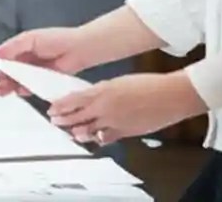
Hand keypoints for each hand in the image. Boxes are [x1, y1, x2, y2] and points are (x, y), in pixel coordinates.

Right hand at [0, 26, 96, 96]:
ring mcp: (33, 71)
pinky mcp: (42, 81)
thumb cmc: (56, 40)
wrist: (79, 50)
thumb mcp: (31, 39)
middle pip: (8, 71)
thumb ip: (13, 46)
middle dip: (1, 79)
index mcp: (19, 46)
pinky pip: (30, 87)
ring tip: (6, 91)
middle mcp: (25, 59)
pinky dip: (24, 90)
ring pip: (17, 80)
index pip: (2, 57)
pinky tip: (22, 91)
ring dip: (10, 86)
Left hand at [47, 72, 206, 145]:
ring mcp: (114, 121)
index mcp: (102, 91)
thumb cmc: (148, 85)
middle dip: (64, 120)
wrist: (169, 95)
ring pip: (88, 130)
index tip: (52, 108)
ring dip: (77, 131)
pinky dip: (97, 139)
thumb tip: (91, 97)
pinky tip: (93, 139)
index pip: (73, 99)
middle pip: (77, 116)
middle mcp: (105, 107)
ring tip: (70, 132)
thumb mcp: (119, 82)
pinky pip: (105, 138)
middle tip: (55, 121)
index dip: (61, 105)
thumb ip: (103, 91)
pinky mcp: (125, 132)